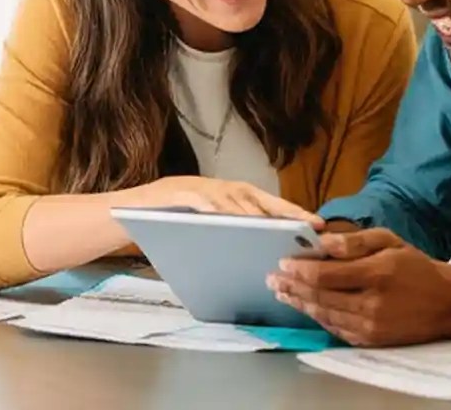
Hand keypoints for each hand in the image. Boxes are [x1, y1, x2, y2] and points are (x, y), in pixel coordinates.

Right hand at [122, 177, 322, 228]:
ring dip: (256, 214)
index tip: (319, 227)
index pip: (270, 205)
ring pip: (235, 200)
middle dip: (287, 212)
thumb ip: (233, 237)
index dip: (295, 214)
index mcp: (234, 198)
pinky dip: (218, 209)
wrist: (130, 211)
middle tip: (310, 226)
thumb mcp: (210, 230)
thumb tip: (266, 260)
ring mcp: (202, 189)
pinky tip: (232, 221)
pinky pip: (204, 201)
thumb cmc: (174, 222)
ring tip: (276, 230)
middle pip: (261, 199)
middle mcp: (222, 189)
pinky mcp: (180, 193)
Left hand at [267, 228, 450, 345]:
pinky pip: (335, 329)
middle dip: (291, 286)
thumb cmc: (416, 267)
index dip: (300, 270)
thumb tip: (323, 243)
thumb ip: (355, 241)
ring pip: (324, 314)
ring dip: (299, 303)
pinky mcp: (370, 340)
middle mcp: (371, 303)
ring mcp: (370, 326)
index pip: (325, 275)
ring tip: (281, 293)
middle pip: (319, 297)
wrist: (446, 303)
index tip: (282, 262)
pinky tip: (306, 307)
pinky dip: (317, 317)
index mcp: (376, 274)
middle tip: (272, 278)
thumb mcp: (390, 241)